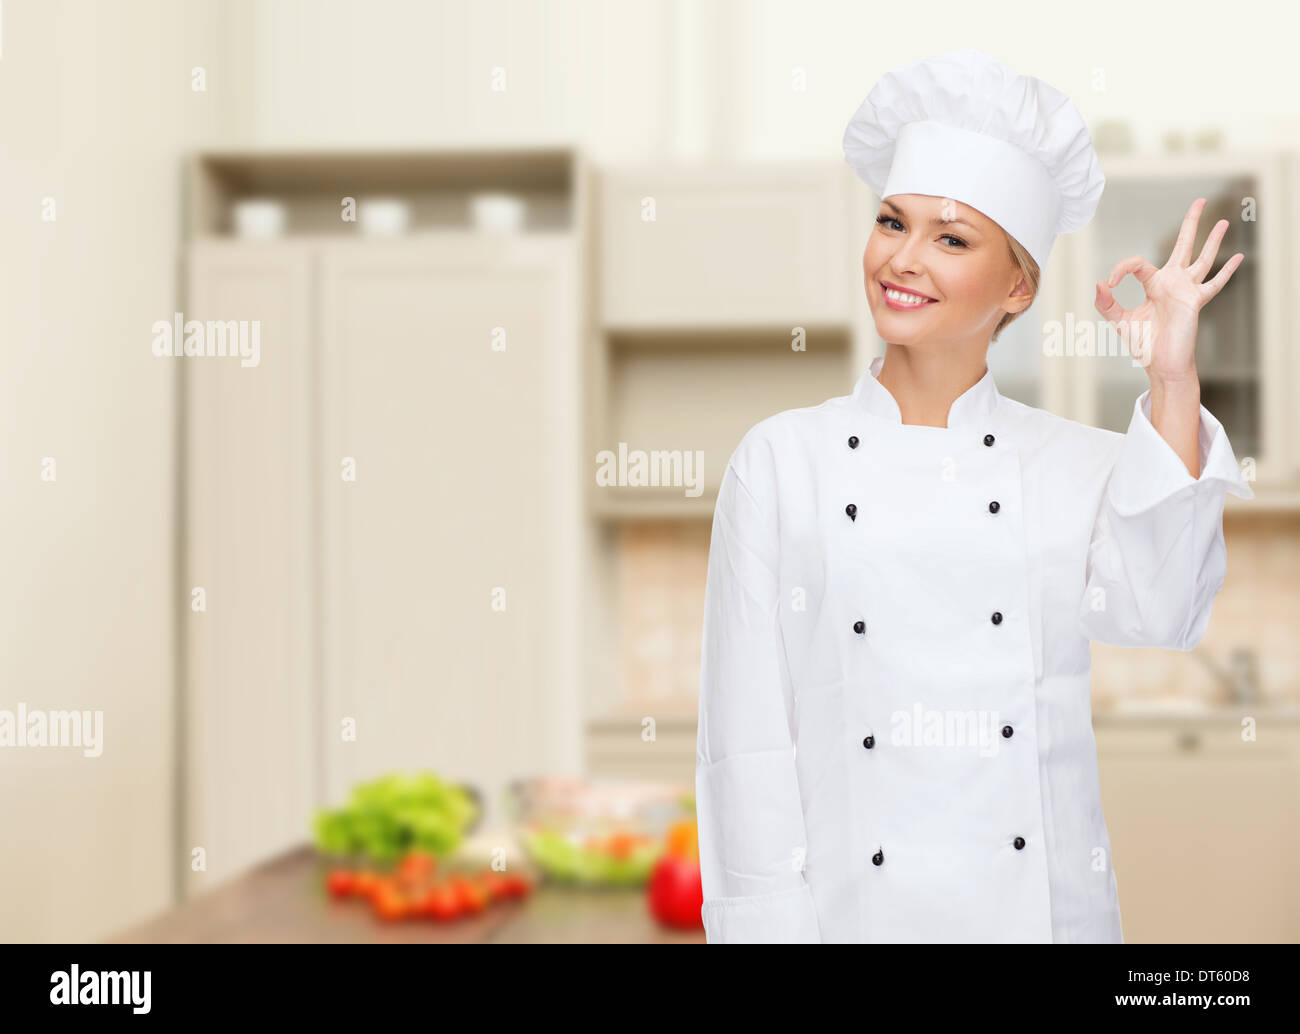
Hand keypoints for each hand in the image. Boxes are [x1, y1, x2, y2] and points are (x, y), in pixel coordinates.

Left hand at [1093, 197, 1243, 386]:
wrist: (1161, 365)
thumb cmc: (1143, 344)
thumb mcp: (1119, 320)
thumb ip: (1107, 303)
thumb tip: (1099, 284)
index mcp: (1153, 284)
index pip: (1138, 264)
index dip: (1121, 268)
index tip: (1109, 283)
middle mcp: (1172, 283)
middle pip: (1184, 245)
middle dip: (1191, 223)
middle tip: (1200, 201)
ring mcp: (1187, 290)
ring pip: (1202, 259)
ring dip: (1213, 240)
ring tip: (1223, 222)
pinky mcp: (1195, 301)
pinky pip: (1214, 283)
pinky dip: (1226, 271)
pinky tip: (1238, 257)